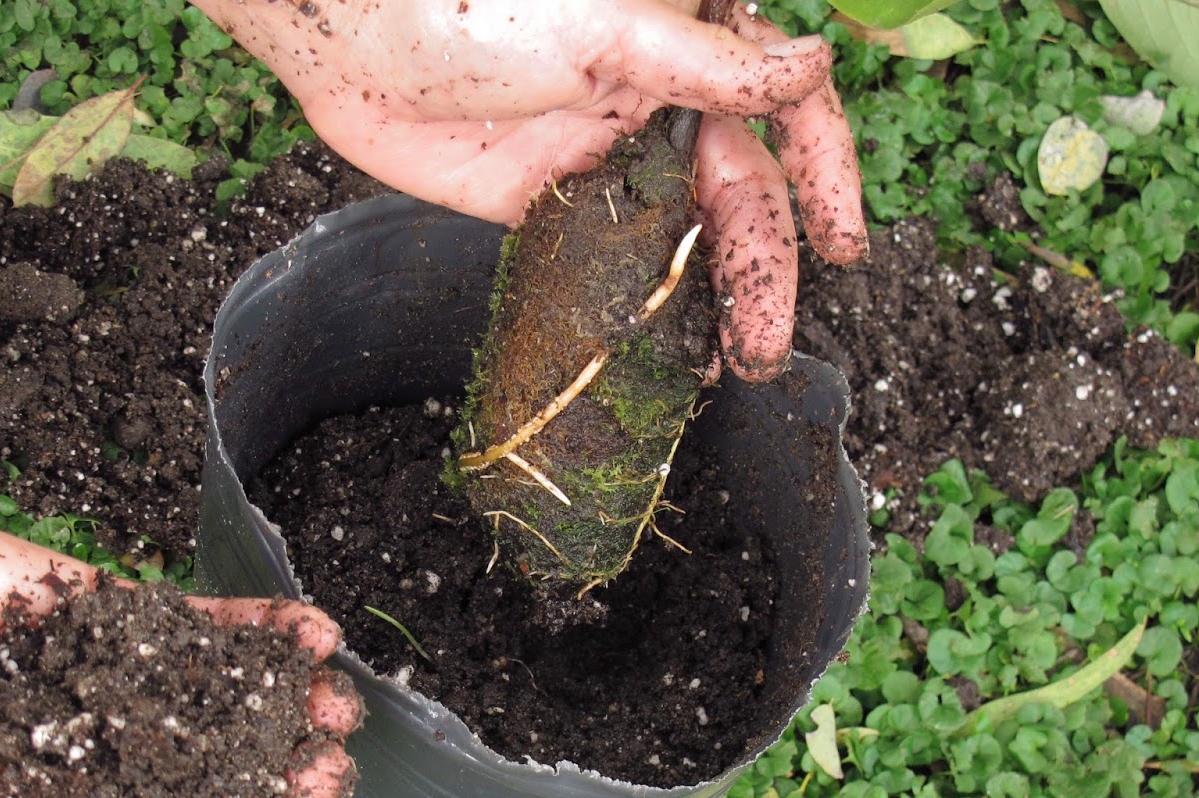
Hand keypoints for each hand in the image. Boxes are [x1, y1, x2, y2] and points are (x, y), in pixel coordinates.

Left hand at [193, 0, 866, 379]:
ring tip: (732, 361)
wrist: (353, 38)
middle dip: (763, 270)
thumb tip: (811, 66)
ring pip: (684, 236)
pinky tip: (668, 347)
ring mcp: (607, 157)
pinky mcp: (552, 203)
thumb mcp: (604, 28)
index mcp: (686, 43)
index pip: (783, 109)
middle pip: (738, 194)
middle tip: (766, 346)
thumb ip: (706, 63)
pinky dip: (646, 303)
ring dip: (714, 299)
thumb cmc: (475, 2)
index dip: (823, 174)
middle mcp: (658, 102)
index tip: (845, 243)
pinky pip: (616, 258)